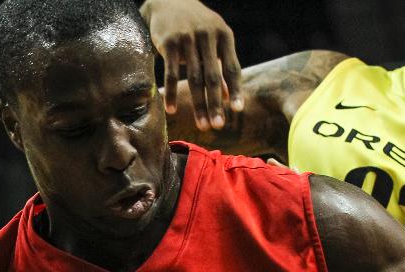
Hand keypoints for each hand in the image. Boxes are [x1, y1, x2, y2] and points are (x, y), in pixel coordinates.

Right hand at [142, 0, 242, 130]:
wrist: (167, 1)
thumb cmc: (194, 25)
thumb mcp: (212, 40)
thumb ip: (220, 66)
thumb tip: (227, 97)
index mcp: (224, 35)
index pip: (232, 67)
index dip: (235, 90)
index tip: (237, 110)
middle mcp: (208, 36)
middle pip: (213, 77)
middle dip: (216, 104)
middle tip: (218, 126)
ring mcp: (188, 38)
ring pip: (194, 79)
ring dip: (198, 105)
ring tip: (202, 125)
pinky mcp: (169, 42)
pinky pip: (172, 73)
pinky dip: (172, 93)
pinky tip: (171, 110)